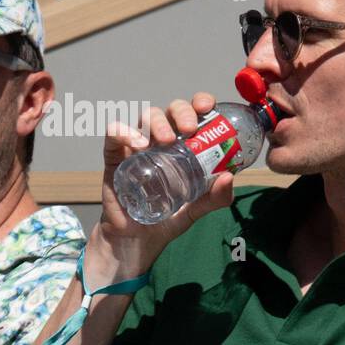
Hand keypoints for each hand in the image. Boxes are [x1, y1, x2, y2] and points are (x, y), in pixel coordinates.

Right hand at [90, 93, 234, 283]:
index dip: (200, 103)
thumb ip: (215, 198)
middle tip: (190, 128)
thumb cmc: (167, 218)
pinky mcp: (116, 158)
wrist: (137, 241)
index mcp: (184, 147)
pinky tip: (136, 143)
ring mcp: (138, 147)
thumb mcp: (196, 209)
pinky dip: (124, 131)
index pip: (193, 115)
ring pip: (146, 117)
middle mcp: (161, 141)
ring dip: (157, 121)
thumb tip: (230, 178)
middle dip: (182, 112)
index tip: (208, 107)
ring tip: (166, 141)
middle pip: (171, 111)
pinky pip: (114, 135)